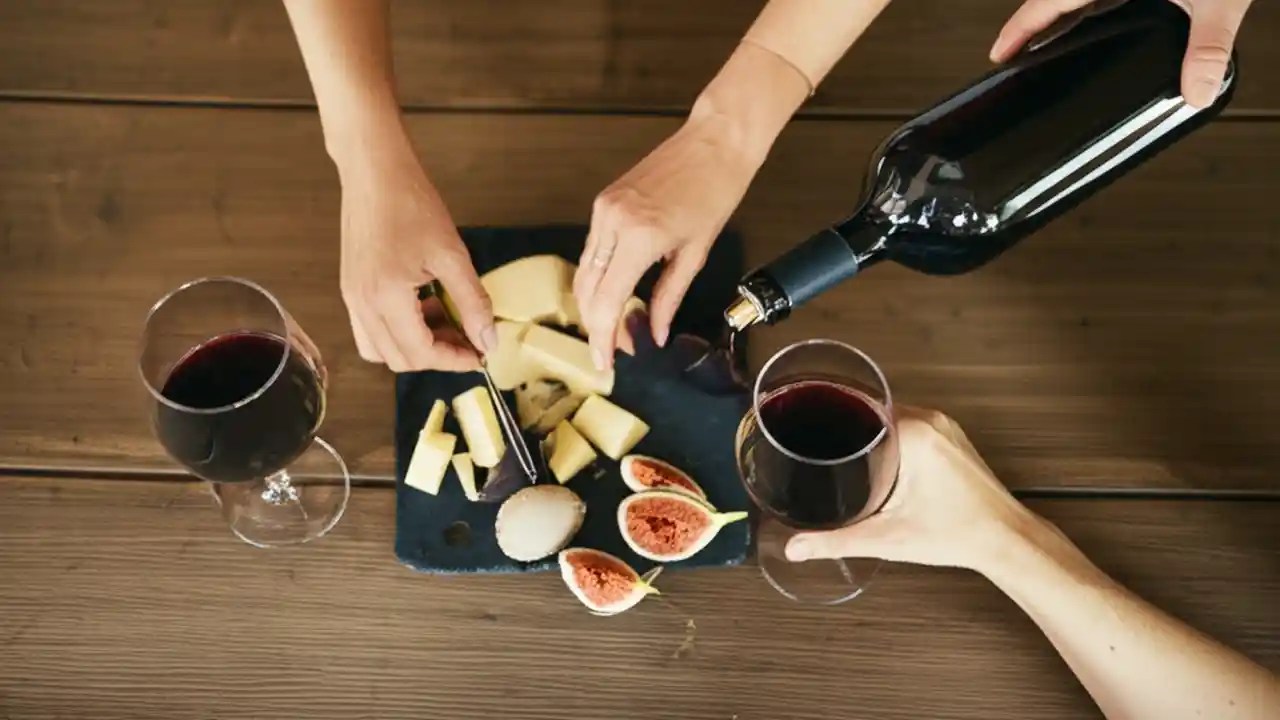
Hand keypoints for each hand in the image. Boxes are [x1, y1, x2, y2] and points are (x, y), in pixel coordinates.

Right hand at [337, 145, 494, 371]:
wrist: (374, 171)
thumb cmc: (413, 204)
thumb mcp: (452, 255)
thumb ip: (472, 303)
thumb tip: (488, 341)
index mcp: (385, 298)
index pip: (420, 354)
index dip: (454, 360)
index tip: (479, 354)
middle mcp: (361, 305)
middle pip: (399, 359)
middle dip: (437, 356)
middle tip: (467, 339)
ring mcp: (351, 298)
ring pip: (382, 350)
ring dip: (416, 347)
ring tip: (445, 321)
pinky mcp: (350, 288)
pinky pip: (370, 329)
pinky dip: (398, 331)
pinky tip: (423, 307)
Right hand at [574, 108, 763, 369]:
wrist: (715, 141)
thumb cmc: (716, 191)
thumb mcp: (696, 253)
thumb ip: (669, 296)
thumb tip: (655, 333)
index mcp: (639, 237)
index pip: (607, 301)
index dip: (603, 337)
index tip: (607, 362)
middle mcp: (613, 222)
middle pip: (587, 291)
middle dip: (596, 326)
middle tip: (613, 351)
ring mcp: (604, 209)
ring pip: (584, 271)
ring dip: (594, 304)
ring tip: (614, 328)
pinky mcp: (604, 201)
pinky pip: (592, 250)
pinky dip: (598, 277)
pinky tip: (613, 294)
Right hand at [785, 407, 1037, 571]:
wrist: (1005, 540)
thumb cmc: (959, 535)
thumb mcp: (886, 538)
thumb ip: (835, 541)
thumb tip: (795, 547)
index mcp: (913, 434)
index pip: (858, 404)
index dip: (829, 409)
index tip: (806, 421)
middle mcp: (930, 421)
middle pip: (872, 407)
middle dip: (845, 422)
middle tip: (815, 440)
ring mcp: (944, 426)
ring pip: (891, 414)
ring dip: (869, 428)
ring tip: (839, 447)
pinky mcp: (951, 437)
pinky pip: (911, 423)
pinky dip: (890, 434)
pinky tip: (874, 455)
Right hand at [990, 0, 1253, 107]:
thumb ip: (1210, 45)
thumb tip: (1196, 90)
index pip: (1051, 0)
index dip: (1020, 27)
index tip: (999, 51)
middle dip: (1031, 25)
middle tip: (1013, 55)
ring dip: (1058, 14)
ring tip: (1044, 44)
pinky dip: (1088, 7)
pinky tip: (1098, 24)